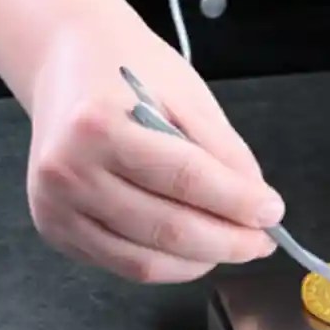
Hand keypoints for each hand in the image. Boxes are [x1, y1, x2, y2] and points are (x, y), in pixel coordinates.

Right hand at [25, 20, 282, 282]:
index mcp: (98, 125)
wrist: (66, 62)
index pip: (186, 179)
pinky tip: (196, 251)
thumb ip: (224, 152)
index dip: (238, 203)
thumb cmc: (127, 70)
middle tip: (262, 241)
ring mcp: (56, 206)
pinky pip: (126, 266)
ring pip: (147, 262)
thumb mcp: (186, 95)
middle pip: (169, 229)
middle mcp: (68, 171)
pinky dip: (170, 266)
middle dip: (229, 242)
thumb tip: (258, 208)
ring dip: (203, 261)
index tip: (273, 213)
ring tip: (234, 245)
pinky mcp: (56, 231)